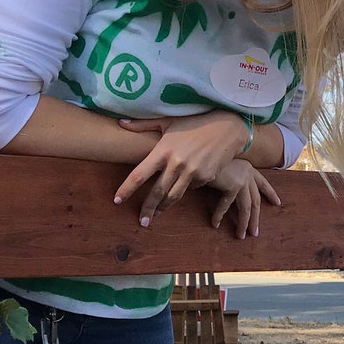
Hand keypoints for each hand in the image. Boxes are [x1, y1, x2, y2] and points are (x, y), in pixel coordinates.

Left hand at [113, 112, 250, 224]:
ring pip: (174, 196)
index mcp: (163, 150)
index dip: (126, 189)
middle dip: (147, 209)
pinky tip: (184, 187)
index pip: (139, 174)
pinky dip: (185, 189)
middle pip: (156, 193)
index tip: (117, 200)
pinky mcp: (206, 177)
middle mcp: (176, 163)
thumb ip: (143, 125)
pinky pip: (191, 188)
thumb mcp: (168, 121)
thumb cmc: (194, 122)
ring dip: (164, 207)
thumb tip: (120, 122)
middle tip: (141, 222)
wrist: (226, 127)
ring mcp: (192, 172)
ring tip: (157, 214)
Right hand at [206, 158, 280, 238]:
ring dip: (244, 223)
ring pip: (246, 208)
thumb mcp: (222, 167)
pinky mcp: (233, 185)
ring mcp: (242, 180)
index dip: (270, 193)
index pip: (263, 183)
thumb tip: (226, 190)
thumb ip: (228, 178)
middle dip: (256, 218)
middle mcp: (248, 174)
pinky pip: (226, 205)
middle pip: (256, 201)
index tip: (278, 203)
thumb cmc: (208, 157)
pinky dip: (219, 215)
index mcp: (248, 168)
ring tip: (241, 236)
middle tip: (255, 232)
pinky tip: (215, 224)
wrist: (202, 150)